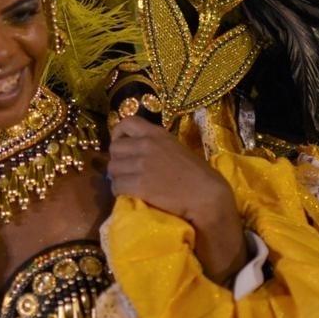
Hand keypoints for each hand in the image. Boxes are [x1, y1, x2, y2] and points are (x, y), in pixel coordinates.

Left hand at [108, 115, 247, 284]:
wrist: (206, 195)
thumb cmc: (197, 175)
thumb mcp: (176, 148)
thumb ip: (157, 145)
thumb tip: (136, 151)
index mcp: (157, 134)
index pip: (126, 122)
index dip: (118, 134)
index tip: (121, 145)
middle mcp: (146, 145)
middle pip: (114, 149)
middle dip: (117, 160)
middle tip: (126, 171)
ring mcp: (142, 165)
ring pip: (112, 169)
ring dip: (117, 177)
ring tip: (129, 184)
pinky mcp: (139, 184)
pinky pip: (116, 186)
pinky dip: (119, 192)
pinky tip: (130, 195)